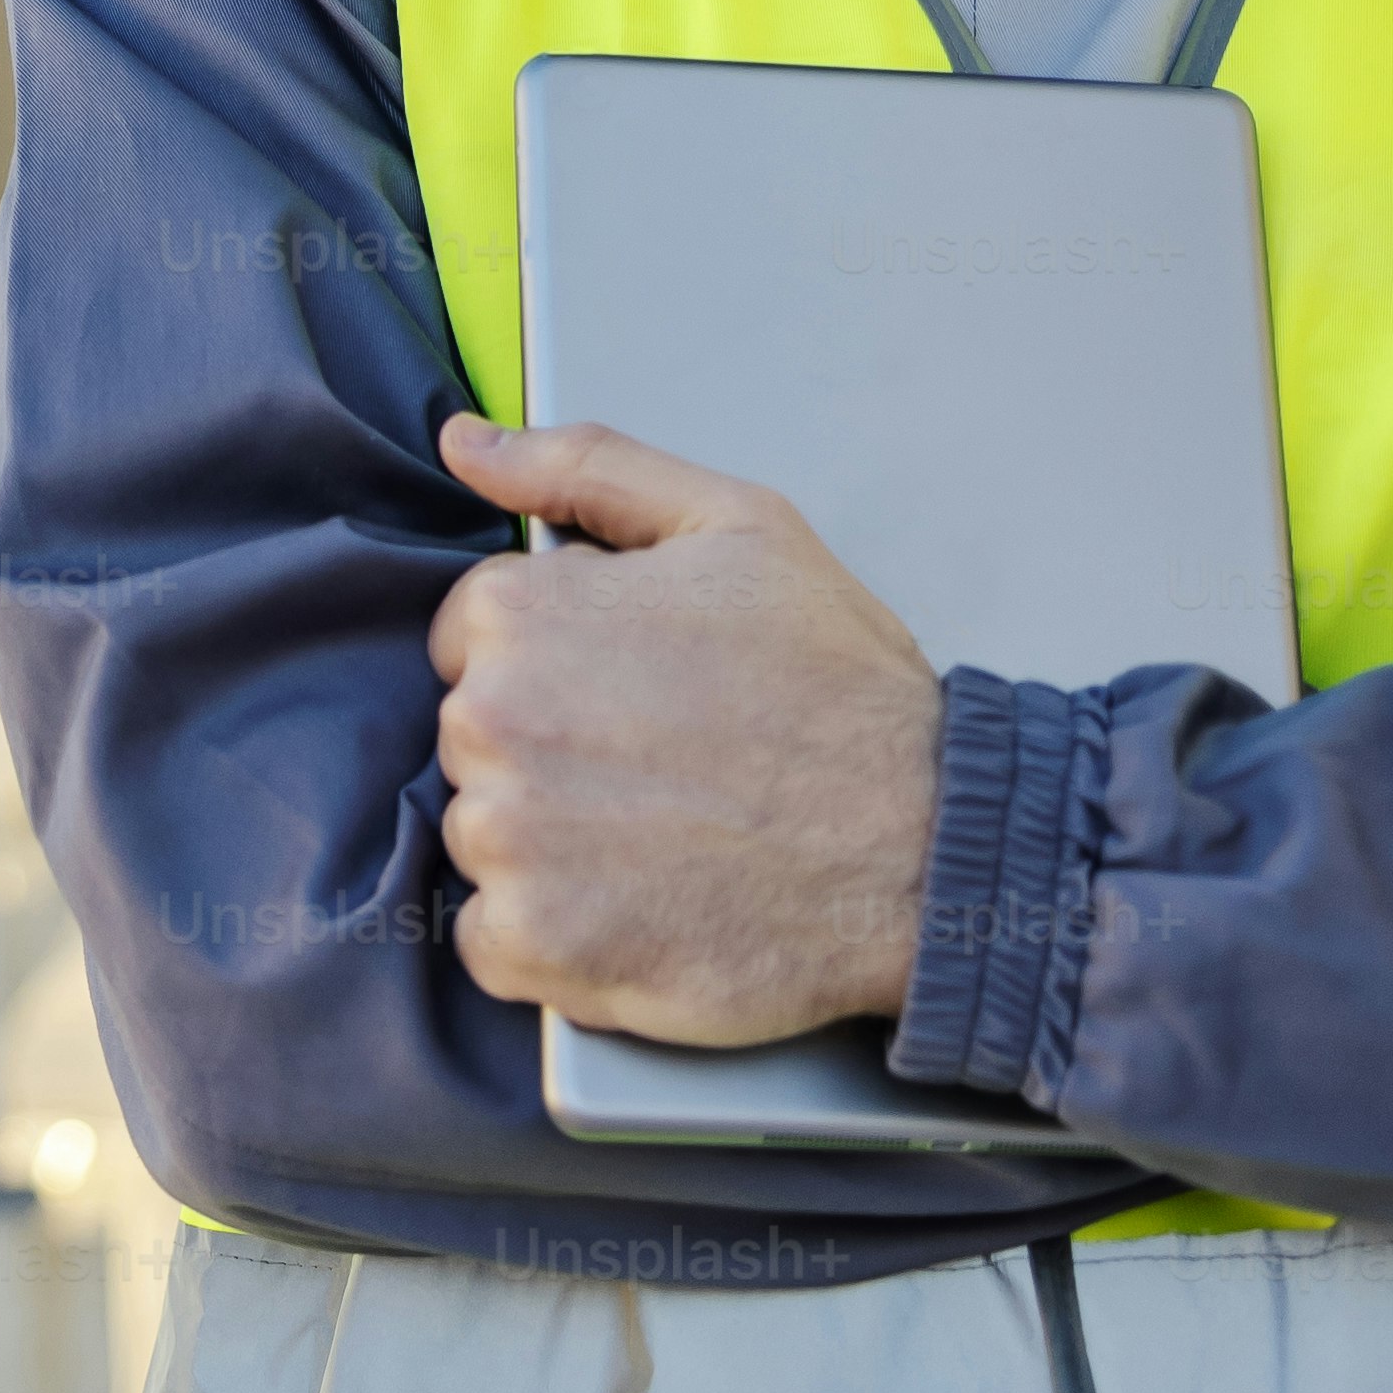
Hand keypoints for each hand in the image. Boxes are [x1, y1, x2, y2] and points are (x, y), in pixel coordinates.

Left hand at [428, 415, 943, 1045]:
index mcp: (522, 614)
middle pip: (476, 742)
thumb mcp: (735, 527)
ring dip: (554, 849)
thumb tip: (466, 444)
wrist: (927, 848)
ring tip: (668, 841)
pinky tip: (642, 909)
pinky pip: (496, 941)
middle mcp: (491, 723)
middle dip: (553, 752)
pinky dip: (555, 938)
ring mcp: (508, 843)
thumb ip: (586, 470)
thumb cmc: (840, 690)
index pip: (474, 639)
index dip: (564, 663)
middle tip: (668, 769)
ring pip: (485, 840)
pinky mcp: (536, 947)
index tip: (641, 696)